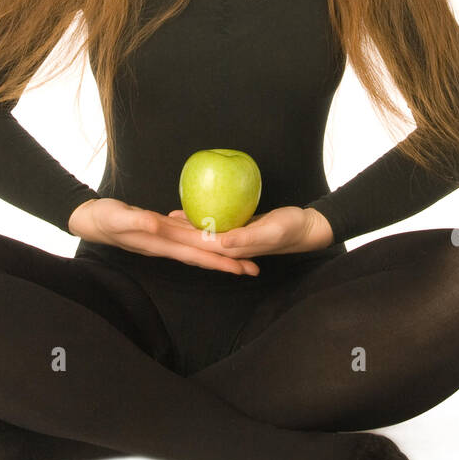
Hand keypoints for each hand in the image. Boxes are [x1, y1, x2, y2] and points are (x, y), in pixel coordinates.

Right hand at [68, 197, 261, 275]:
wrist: (91, 219)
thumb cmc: (103, 218)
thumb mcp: (117, 217)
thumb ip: (135, 220)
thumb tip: (156, 224)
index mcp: (161, 243)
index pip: (196, 255)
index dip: (219, 261)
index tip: (240, 268)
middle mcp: (168, 245)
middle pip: (204, 256)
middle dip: (228, 263)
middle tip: (255, 268)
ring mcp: (166, 239)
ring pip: (199, 249)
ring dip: (221, 255)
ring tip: (243, 257)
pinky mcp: (163, 231)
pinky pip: (190, 237)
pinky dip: (206, 239)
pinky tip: (217, 236)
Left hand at [166, 204, 334, 259]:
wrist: (306, 227)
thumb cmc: (290, 229)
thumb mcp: (269, 231)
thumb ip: (245, 238)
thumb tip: (220, 242)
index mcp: (232, 248)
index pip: (198, 245)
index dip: (178, 239)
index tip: (158, 232)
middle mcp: (229, 245)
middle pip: (195, 241)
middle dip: (174, 236)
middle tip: (152, 226)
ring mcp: (233, 238)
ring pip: (202, 234)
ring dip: (183, 229)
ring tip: (161, 221)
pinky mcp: (238, 228)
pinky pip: (213, 224)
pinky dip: (199, 219)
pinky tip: (190, 211)